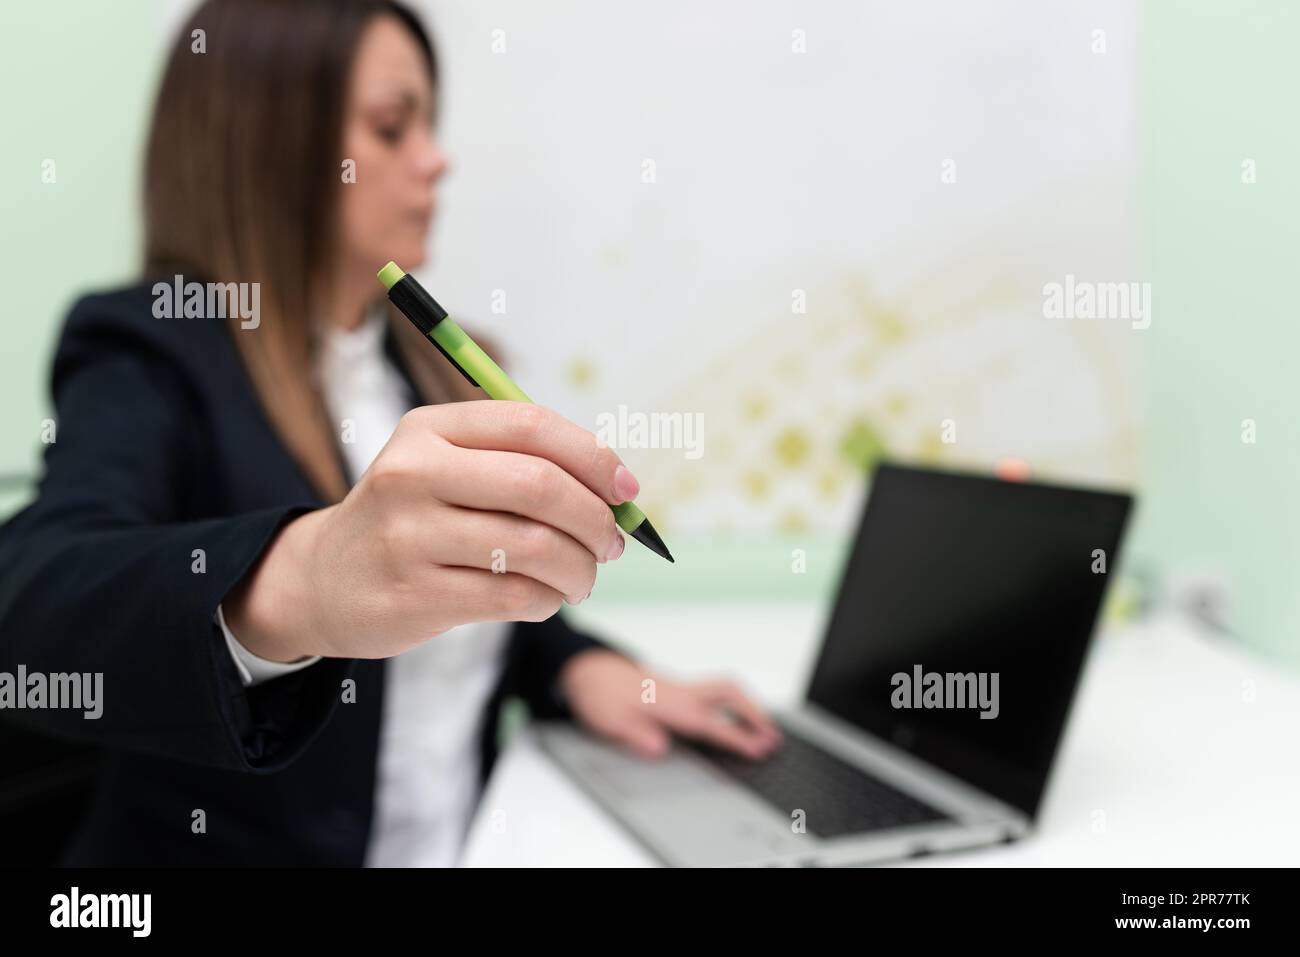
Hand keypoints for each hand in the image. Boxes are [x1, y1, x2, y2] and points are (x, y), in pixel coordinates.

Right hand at [224, 401, 639, 661]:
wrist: (322, 580)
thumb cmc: (411, 518)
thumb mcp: (445, 467)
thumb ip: (521, 465)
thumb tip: (618, 491)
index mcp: (430, 430)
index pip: (531, 426)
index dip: (593, 457)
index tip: (626, 490)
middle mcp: (414, 474)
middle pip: (540, 486)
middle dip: (596, 519)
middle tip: (611, 543)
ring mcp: (409, 536)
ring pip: (535, 547)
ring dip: (580, 568)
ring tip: (581, 577)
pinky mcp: (415, 596)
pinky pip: (514, 595)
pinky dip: (547, 599)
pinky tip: (544, 597)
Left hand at [558, 649, 782, 759]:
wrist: (588, 670)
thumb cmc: (599, 695)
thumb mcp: (609, 720)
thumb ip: (635, 735)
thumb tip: (659, 749)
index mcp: (666, 703)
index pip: (709, 721)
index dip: (737, 736)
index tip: (760, 748)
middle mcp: (680, 691)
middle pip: (729, 693)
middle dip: (755, 713)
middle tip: (775, 737)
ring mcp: (682, 687)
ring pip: (726, 688)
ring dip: (749, 706)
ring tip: (766, 729)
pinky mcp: (680, 688)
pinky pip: (717, 691)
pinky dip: (736, 703)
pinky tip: (740, 717)